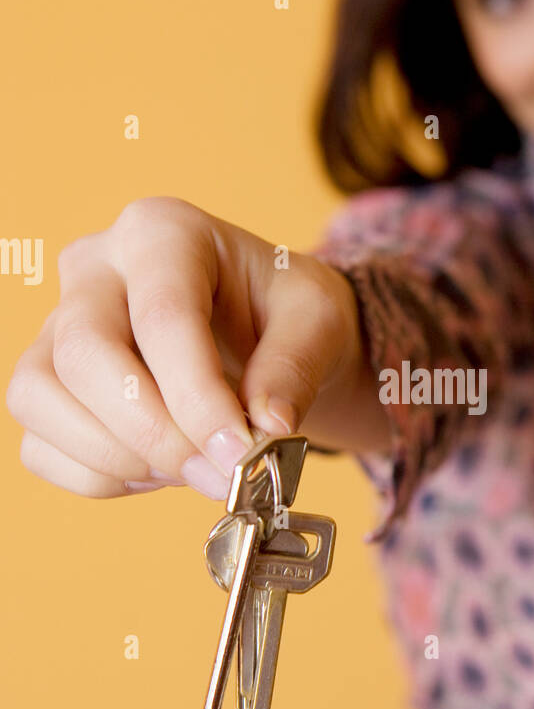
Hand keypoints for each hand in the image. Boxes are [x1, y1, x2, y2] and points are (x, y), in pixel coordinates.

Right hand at [5, 197, 357, 497]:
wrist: (262, 331)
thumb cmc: (284, 314)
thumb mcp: (319, 321)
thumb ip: (297, 367)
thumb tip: (267, 428)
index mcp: (164, 232)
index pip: (163, 316)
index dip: (197, 398)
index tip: (239, 454)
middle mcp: (95, 267)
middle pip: (83, 353)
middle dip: (152, 432)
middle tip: (216, 475)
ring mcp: (57, 324)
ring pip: (40, 396)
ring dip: (118, 457)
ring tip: (191, 468)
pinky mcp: (46, 382)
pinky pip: (39, 442)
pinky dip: (98, 476)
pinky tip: (158, 469)